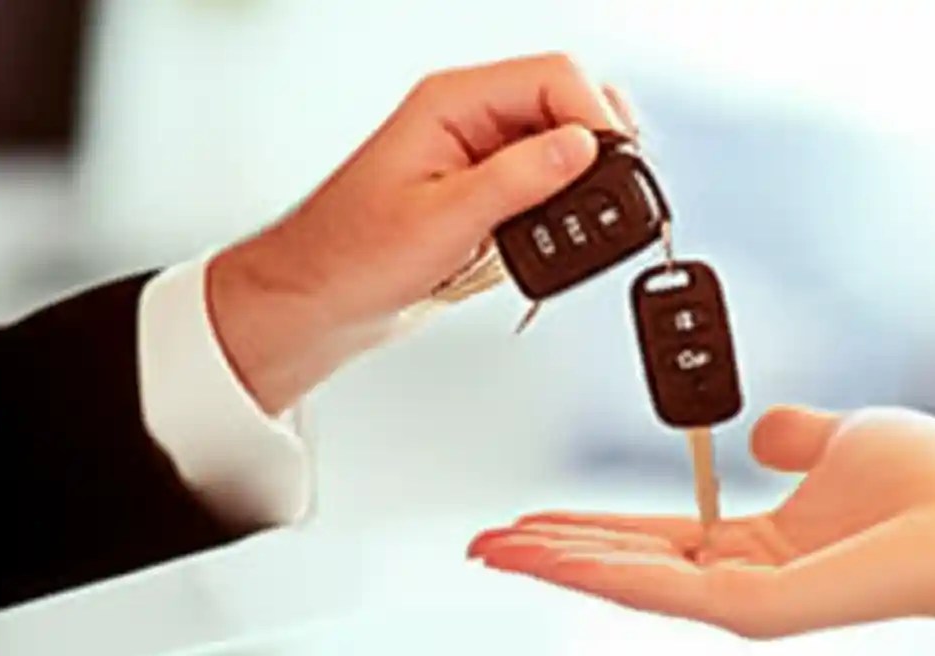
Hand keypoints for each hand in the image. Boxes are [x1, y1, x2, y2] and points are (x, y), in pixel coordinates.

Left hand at [206, 53, 635, 412]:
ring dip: (581, 177)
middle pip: (565, 100)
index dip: (594, 117)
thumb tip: (583, 147)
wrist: (319, 301)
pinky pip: (543, 179)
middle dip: (597, 143)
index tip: (614, 166)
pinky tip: (556, 233)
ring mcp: (478, 153)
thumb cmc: (353, 257)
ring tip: (585, 220)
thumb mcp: (444, 220)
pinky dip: (562, 204)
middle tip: (610, 194)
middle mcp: (468, 118)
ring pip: (560, 141)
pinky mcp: (484, 189)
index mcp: (451, 101)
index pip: (552, 76)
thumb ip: (518, 180)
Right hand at [469, 405, 934, 638]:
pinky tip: (550, 558)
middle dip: (550, 554)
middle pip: (624, 565)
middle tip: (484, 546)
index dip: (586, 526)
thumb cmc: (930, 486)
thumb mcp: (841, 438)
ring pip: (629, 582)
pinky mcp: (757, 607)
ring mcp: (745, 600)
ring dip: (556, 565)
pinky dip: (599, 573)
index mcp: (755, 543)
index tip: (533, 517)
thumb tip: (763, 431)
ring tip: (495, 552)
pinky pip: (662, 589)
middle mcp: (740, 579)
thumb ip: (794, 436)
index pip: (649, 537)